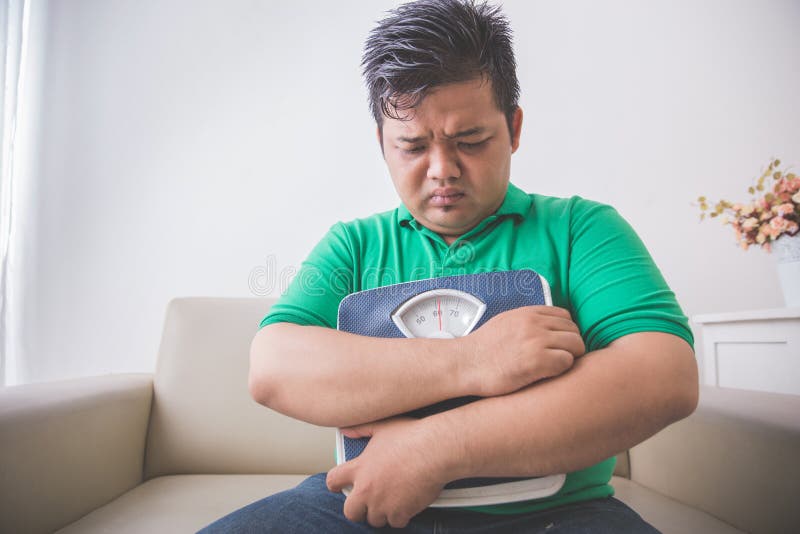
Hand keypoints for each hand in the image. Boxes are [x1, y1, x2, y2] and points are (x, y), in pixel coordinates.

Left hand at [326, 417, 450, 527]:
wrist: (434, 450)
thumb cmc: (411, 436)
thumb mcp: (382, 427)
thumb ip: (361, 429)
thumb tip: (346, 430)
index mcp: (360, 468)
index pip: (334, 480)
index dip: (335, 484)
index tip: (338, 486)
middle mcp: (367, 489)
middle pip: (351, 512)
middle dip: (357, 510)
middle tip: (367, 503)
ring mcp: (382, 503)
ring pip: (375, 520)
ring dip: (382, 513)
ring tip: (392, 501)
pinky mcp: (400, 512)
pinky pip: (396, 522)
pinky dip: (402, 516)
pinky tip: (407, 505)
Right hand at [460, 305, 584, 396]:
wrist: (465, 364)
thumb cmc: (483, 349)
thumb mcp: (505, 322)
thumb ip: (527, 321)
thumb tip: (547, 327)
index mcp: (527, 313)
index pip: (565, 316)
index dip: (565, 332)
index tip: (559, 345)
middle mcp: (534, 324)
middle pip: (574, 330)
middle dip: (571, 346)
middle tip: (560, 359)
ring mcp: (536, 341)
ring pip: (576, 345)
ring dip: (570, 358)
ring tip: (555, 368)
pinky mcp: (536, 362)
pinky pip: (567, 362)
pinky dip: (562, 370)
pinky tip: (548, 375)